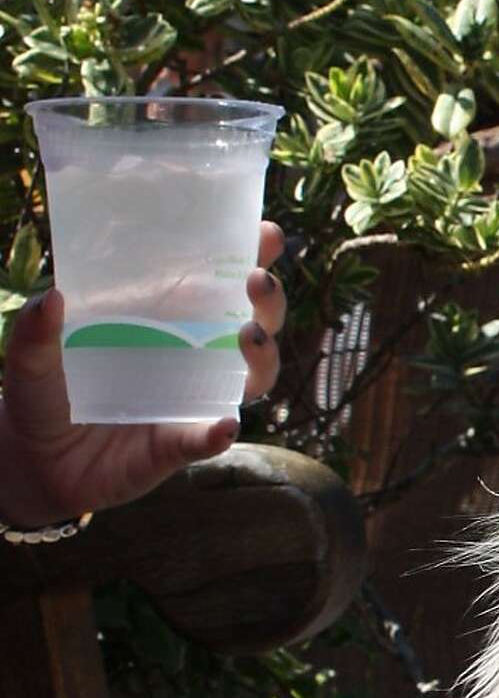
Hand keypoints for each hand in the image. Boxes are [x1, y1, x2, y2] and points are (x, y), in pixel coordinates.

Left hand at [0, 222, 285, 530]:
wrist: (36, 464)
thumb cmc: (42, 396)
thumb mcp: (29, 356)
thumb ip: (34, 329)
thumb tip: (52, 299)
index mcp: (164, 319)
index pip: (217, 280)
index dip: (248, 255)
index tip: (265, 233)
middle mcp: (191, 356)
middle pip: (253, 323)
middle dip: (269, 300)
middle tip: (257, 280)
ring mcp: (192, 400)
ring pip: (251, 378)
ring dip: (261, 357)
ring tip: (247, 336)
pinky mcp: (181, 444)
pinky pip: (209, 438)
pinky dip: (219, 432)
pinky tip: (223, 425)